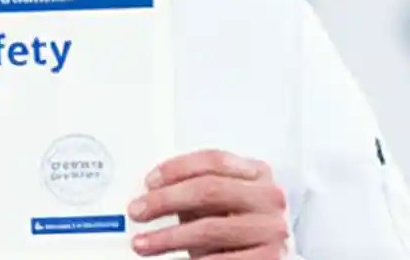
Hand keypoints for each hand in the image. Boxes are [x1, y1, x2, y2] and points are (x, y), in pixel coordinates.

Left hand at [127, 149, 289, 258]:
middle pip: (209, 189)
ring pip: (210, 228)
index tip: (149, 182)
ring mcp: (272, 229)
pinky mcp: (270, 259)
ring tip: (143, 243)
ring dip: (169, 237)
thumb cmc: (237, 225)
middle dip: (166, 200)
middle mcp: (269, 198)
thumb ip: (194, 191)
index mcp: (258, 173)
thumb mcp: (220, 201)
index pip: (213, 160)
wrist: (266, 257)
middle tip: (138, 211)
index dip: (177, 168)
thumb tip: (150, 193)